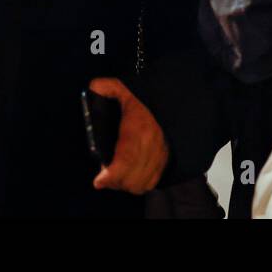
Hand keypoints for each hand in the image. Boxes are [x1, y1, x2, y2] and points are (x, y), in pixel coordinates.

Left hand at [89, 77, 168, 193]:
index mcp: (139, 130)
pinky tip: (130, 176)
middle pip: (129, 179)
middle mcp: (151, 148)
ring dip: (125, 184)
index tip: (99, 180)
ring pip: (138, 185)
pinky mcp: (165, 164)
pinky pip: (150, 184)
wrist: (177, 107)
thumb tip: (93, 86)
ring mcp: (159, 158)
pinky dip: (137, 184)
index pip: (126, 160)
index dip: (112, 175)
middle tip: (103, 176)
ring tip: (115, 176)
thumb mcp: (128, 89)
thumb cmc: (147, 101)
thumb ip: (109, 87)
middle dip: (113, 181)